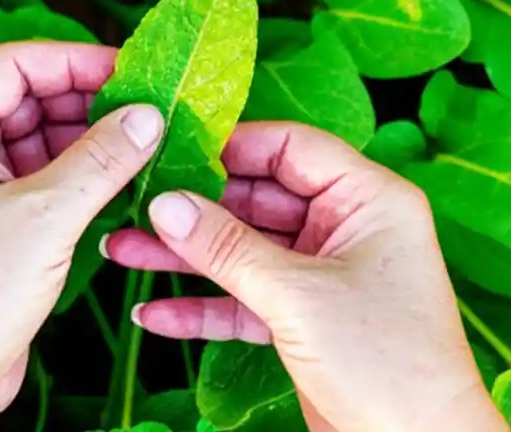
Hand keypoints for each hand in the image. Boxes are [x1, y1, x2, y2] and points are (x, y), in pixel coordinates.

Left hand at [0, 42, 163, 431]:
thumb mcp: (47, 217)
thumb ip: (101, 159)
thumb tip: (145, 117)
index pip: (12, 65)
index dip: (72, 60)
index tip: (127, 70)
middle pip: (22, 99)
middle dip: (83, 101)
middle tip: (143, 109)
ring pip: (30, 141)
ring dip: (83, 141)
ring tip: (139, 146)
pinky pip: (31, 180)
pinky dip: (71, 176)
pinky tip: (115, 183)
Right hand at [103, 123, 506, 431]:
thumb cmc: (388, 363)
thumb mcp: (299, 296)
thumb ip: (228, 248)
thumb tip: (166, 204)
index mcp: (368, 199)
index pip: (291, 148)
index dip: (232, 146)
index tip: (172, 147)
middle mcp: (346, 228)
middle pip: (258, 199)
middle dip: (195, 207)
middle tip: (134, 202)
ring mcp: (323, 275)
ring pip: (243, 251)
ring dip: (185, 256)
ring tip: (122, 250)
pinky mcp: (303, 320)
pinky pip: (243, 299)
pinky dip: (202, 305)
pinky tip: (153, 312)